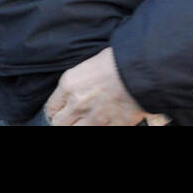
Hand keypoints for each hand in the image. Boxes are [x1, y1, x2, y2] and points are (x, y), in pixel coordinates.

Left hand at [44, 47, 168, 125]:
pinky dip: (102, 128)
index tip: (60, 113)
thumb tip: (76, 93)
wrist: (141, 69)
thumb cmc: (117, 61)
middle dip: (65, 123)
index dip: (55, 112)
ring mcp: (95, 117)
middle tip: (71, 121)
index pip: (52, 107)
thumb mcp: (89, 66)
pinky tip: (104, 123)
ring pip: (77, 131)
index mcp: (69, 84)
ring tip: (86, 122)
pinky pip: (100, 131)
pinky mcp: (114, 125)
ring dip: (80, 126)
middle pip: (59, 123)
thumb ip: (79, 83)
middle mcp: (77, 103)